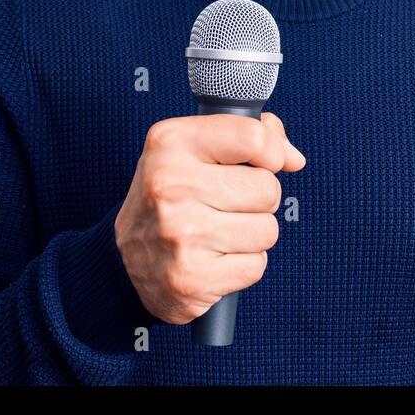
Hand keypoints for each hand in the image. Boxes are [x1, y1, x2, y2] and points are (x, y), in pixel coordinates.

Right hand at [114, 111, 304, 323]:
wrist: (122, 263)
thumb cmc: (168, 198)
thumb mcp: (192, 151)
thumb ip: (247, 138)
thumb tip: (293, 158)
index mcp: (170, 143)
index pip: (253, 137)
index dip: (271, 152)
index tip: (264, 162)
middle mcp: (171, 185)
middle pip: (267, 188)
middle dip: (258, 199)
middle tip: (225, 204)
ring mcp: (180, 234)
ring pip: (267, 229)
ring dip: (252, 234)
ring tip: (218, 232)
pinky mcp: (192, 277)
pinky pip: (256, 265)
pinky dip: (243, 264)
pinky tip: (215, 258)